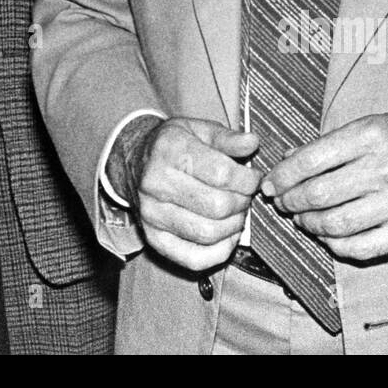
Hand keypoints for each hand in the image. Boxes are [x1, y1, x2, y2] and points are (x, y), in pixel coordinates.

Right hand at [108, 115, 260, 271]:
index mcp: (169, 150)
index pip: (221, 174)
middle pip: (217, 206)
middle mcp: (155, 183)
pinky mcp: (153, 238)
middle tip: (245, 195)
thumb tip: (252, 142)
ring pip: (208, 233)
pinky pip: (194, 259)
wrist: (135, 162)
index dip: (247, 180)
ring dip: (234, 226)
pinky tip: (227, 234)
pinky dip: (220, 252)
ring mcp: (152, 214)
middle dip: (242, 202)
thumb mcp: (198, 129)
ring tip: (236, 212)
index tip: (253, 178)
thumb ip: (227, 138)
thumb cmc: (174, 146)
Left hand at [260, 110, 387, 261]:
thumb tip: (290, 160)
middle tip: (281, 202)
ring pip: (336, 224)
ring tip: (302, 218)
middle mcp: (385, 169)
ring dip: (309, 224)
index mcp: (372, 135)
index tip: (270, 183)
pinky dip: (337, 245)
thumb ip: (334, 143)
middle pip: (319, 194)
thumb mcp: (377, 123)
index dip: (283, 175)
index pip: (312, 160)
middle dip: (290, 201)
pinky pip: (363, 248)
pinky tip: (328, 237)